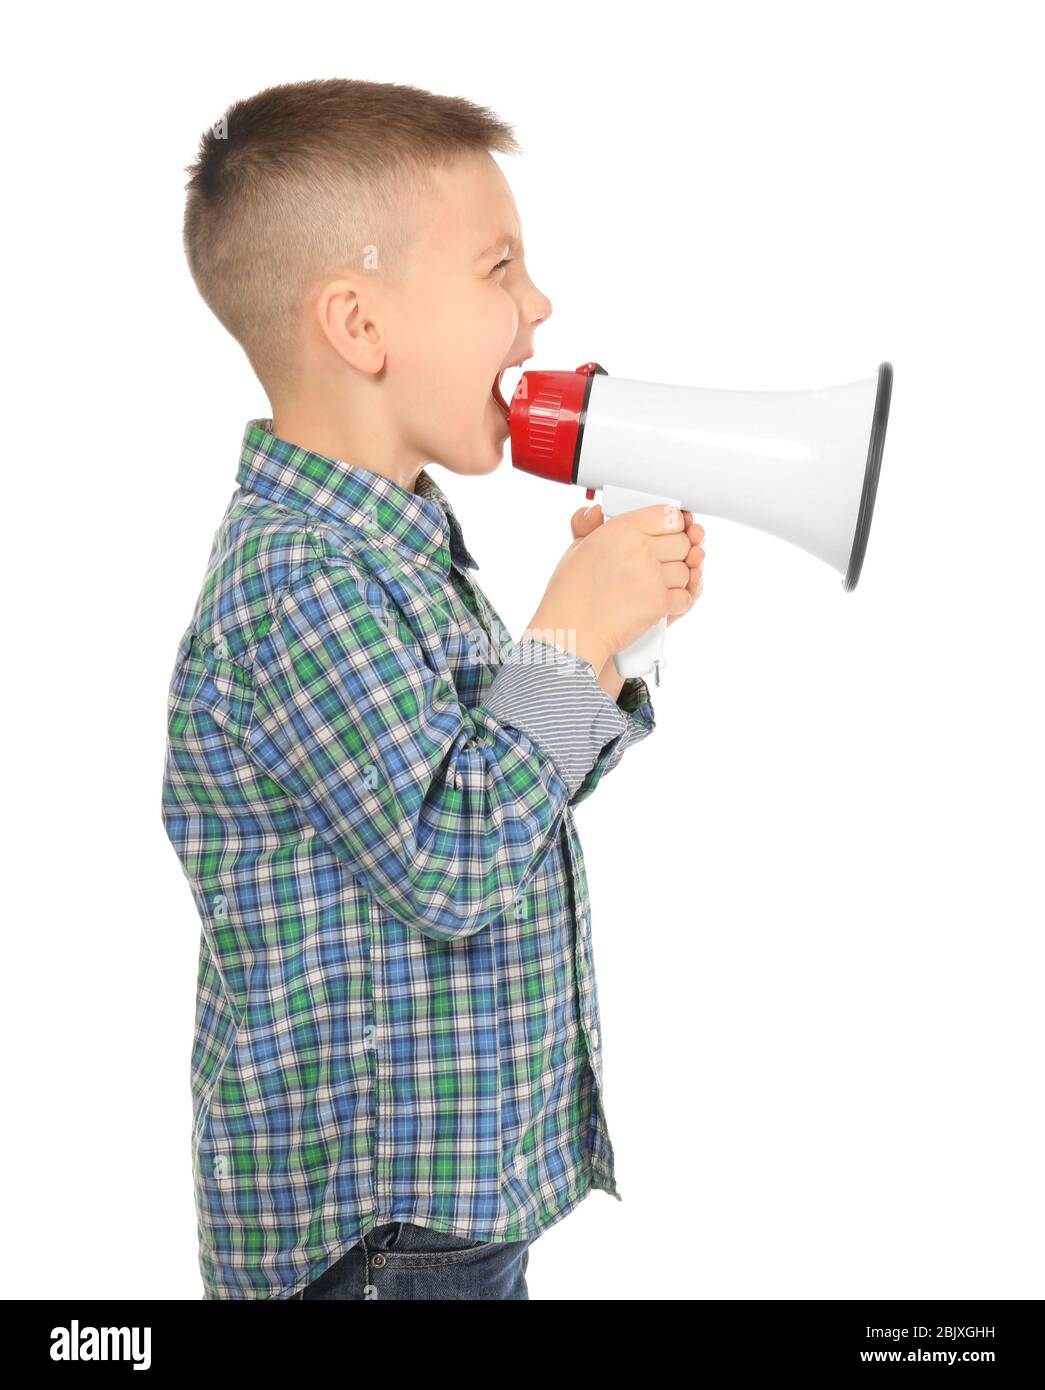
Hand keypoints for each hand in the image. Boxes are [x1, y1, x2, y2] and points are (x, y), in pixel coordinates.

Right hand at [525, 501, 697, 673]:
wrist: (571, 630)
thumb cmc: (570, 594)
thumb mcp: (576, 549)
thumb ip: (589, 526)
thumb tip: (595, 512)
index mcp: (621, 530)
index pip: (668, 515)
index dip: (673, 524)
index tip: (668, 532)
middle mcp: (639, 550)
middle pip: (683, 542)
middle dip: (677, 551)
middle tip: (662, 560)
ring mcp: (651, 577)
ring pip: (686, 571)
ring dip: (676, 579)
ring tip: (654, 584)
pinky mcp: (659, 603)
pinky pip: (685, 597)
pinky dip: (676, 601)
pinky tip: (659, 601)